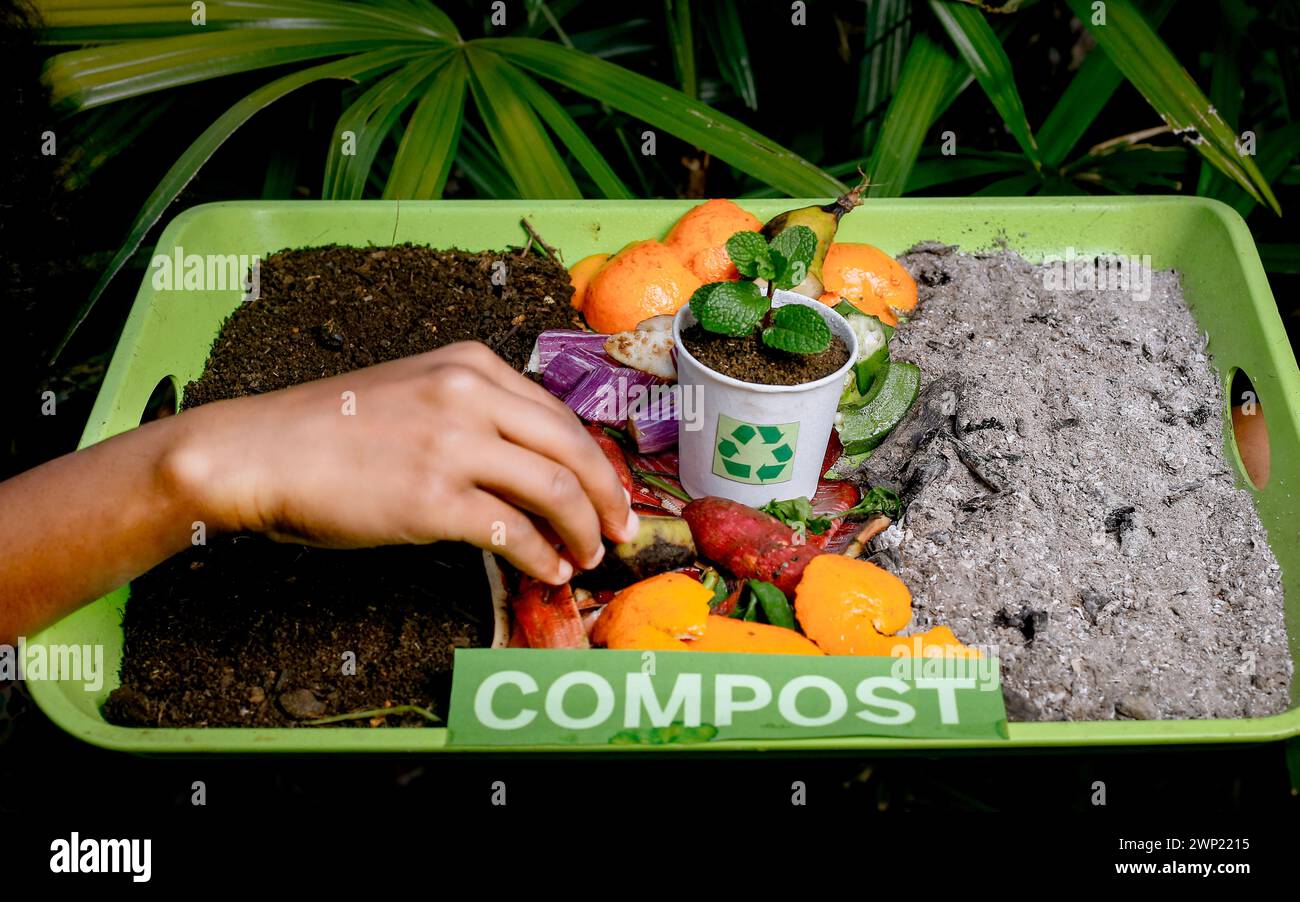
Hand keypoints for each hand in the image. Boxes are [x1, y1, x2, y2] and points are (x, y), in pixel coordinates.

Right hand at [164, 342, 638, 583]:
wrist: (260, 451)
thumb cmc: (330, 429)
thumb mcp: (413, 391)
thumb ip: (474, 412)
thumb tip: (530, 462)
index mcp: (470, 365)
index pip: (559, 415)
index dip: (595, 460)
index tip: (609, 489)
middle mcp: (470, 396)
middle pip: (573, 449)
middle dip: (608, 496)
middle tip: (621, 529)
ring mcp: (453, 446)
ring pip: (554, 491)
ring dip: (582, 531)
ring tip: (587, 556)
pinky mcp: (433, 498)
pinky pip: (512, 532)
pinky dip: (541, 556)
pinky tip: (547, 570)